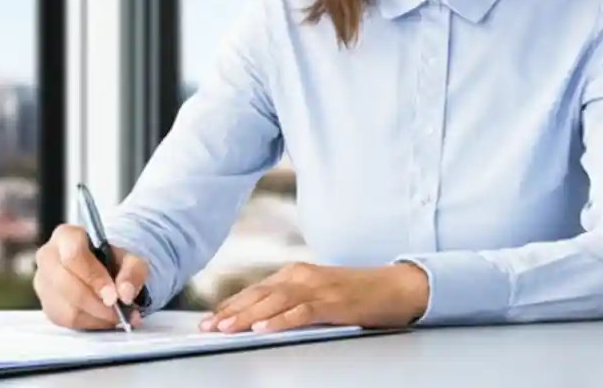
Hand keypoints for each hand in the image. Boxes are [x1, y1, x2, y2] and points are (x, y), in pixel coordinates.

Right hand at [33, 223, 149, 330]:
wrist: (99, 272)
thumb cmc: (111, 261)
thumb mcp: (130, 260)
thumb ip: (133, 272)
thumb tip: (125, 294)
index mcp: (66, 236)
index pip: (73, 255)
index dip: (94, 277)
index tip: (113, 296)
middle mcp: (48, 256)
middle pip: (65, 283)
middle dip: (95, 302)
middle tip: (117, 311)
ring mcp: (43, 282)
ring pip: (65, 306)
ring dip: (94, 316)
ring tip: (115, 316)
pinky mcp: (46, 304)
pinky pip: (65, 320)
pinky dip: (88, 323)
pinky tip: (103, 319)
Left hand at [198, 262, 429, 333]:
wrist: (395, 287)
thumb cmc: (355, 294)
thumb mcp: (317, 294)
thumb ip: (291, 301)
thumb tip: (261, 319)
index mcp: (295, 273)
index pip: (255, 290)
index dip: (231, 305)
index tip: (210, 319)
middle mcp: (301, 276)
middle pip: (258, 295)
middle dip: (230, 312)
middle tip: (208, 327)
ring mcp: (317, 288)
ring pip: (274, 302)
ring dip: (247, 317)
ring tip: (226, 328)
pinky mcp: (332, 302)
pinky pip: (301, 313)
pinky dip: (279, 321)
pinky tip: (263, 329)